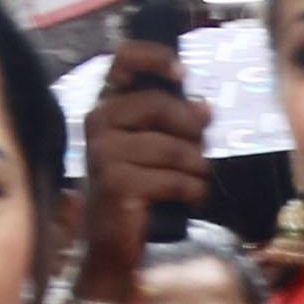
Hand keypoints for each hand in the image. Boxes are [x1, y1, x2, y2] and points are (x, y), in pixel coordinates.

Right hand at [80, 37, 211, 296]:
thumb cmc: (136, 191)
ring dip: (198, 167)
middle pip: (161, 105)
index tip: (181, 74)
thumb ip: (174, 124)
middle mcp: (98, 125)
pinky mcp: (118, 185)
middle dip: (193, 130)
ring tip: (197, 180)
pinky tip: (192, 198)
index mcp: (105, 108)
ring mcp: (104, 155)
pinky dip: (193, 191)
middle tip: (202, 151)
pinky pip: (174, 180)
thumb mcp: (151, 149)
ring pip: (174, 149)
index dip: (157, 58)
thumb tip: (205, 108)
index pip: (124, 59)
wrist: (110, 246)